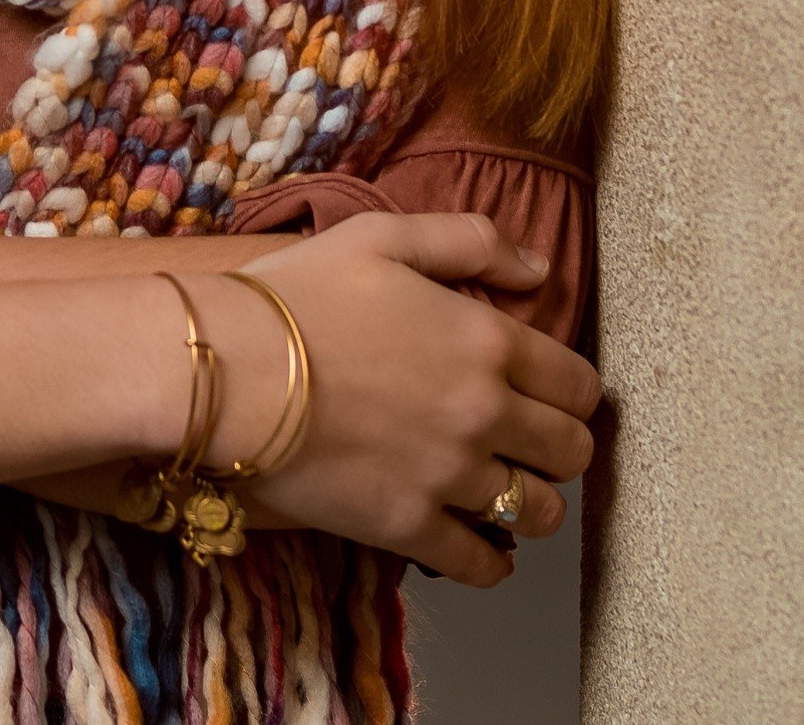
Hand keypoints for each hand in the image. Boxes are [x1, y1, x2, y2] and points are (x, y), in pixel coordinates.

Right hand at [225, 213, 597, 585]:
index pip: (578, 384)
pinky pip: (482, 566)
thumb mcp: (380, 237)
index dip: (570, 391)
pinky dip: (490, 562)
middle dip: (558, 448)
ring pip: (537, 512)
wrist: (224, 370)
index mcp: (488, 341)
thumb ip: (469, 241)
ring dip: (530, 504)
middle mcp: (485, 413)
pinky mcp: (408, 527)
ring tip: (502, 492)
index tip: (548, 394)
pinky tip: (474, 543)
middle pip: (571, 452)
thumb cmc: (294, 296)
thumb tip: (540, 268)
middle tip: (527, 443)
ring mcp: (450, 477)